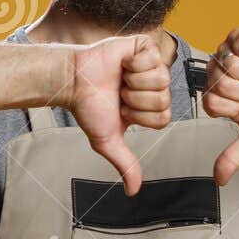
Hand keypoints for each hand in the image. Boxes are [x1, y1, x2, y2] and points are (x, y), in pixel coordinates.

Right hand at [68, 35, 170, 194]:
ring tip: (120, 78)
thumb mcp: (107, 140)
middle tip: (119, 93)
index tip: (122, 110)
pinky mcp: (144, 46)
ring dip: (134, 81)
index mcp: (150, 106)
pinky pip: (153, 57)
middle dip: (136, 99)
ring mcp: (151, 65)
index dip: (141, 116)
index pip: (164, 118)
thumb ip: (124, 164)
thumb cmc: (88, 106)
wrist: (73, 80)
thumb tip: (133, 191)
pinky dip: (134, 63)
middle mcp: (154, 86)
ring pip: (160, 78)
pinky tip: (123, 64)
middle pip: (164, 99)